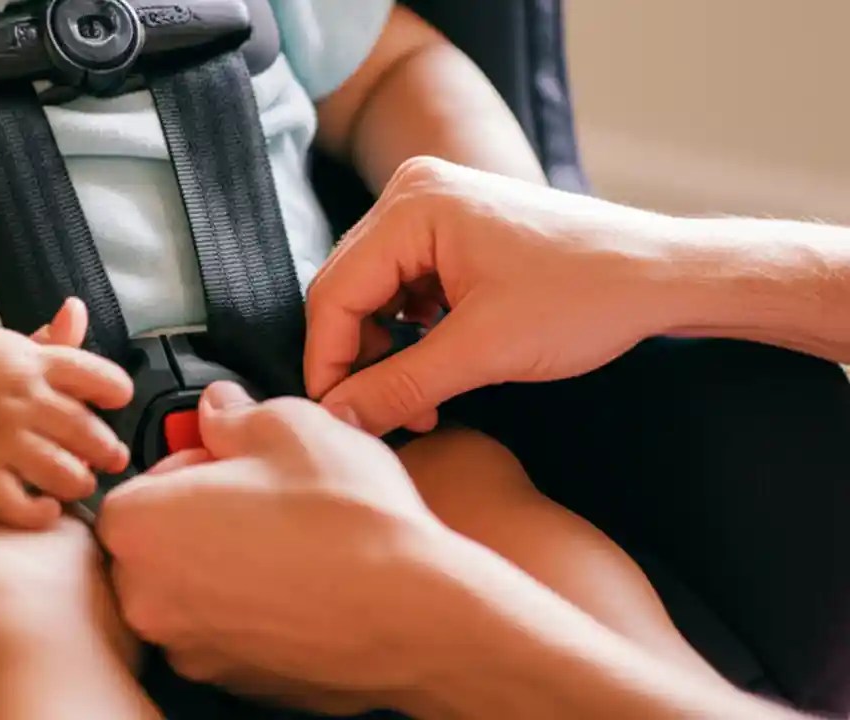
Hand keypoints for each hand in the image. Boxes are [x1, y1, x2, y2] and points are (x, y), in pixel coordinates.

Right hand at [0, 298, 133, 527]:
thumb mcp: (9, 346)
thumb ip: (53, 339)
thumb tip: (79, 308)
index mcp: (34, 363)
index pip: (99, 376)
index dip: (118, 393)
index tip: (116, 403)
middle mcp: (21, 400)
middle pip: (88, 432)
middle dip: (109, 451)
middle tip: (110, 458)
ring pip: (63, 473)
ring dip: (81, 483)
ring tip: (78, 481)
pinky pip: (18, 505)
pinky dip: (40, 514)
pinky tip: (46, 508)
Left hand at [99, 382, 448, 713]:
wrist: (417, 614)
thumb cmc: (350, 523)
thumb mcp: (290, 424)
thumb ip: (235, 414)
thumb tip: (219, 411)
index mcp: (141, 528)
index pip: (139, 482)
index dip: (191, 463)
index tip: (232, 460)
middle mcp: (149, 599)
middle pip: (160, 541)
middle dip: (205, 515)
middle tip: (269, 495)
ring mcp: (191, 649)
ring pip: (196, 589)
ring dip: (232, 563)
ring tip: (297, 539)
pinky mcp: (236, 682)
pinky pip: (232, 630)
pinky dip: (258, 607)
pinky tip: (309, 582)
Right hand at [305, 158, 679, 434]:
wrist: (660, 275)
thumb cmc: (586, 297)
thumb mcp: (483, 351)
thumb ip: (399, 386)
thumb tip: (336, 420)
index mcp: (413, 204)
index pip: (334, 293)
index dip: (328, 363)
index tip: (338, 419)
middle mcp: (413, 193)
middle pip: (348, 291)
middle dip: (359, 361)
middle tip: (383, 417)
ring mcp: (434, 209)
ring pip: (374, 295)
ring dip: (387, 355)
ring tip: (421, 403)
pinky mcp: (453, 231)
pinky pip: (404, 288)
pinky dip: (411, 336)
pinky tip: (435, 372)